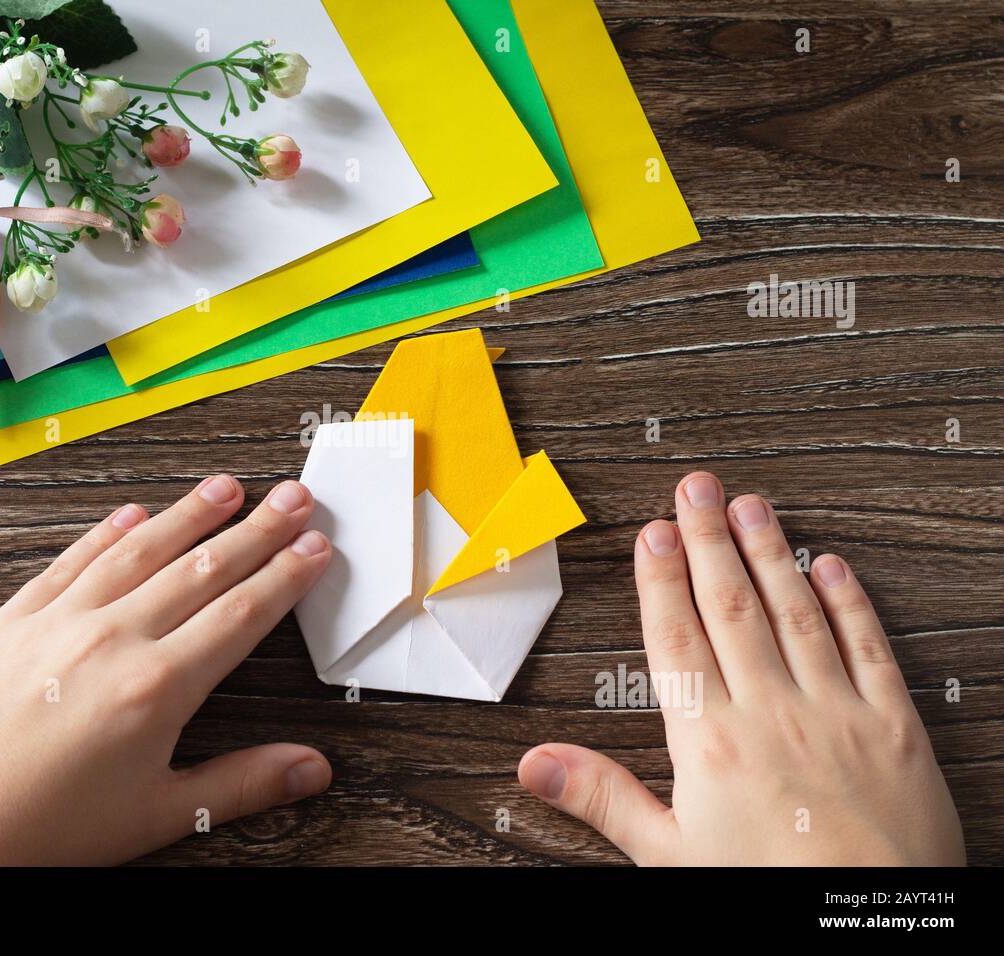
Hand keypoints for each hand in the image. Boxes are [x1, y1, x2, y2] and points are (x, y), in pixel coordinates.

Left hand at [0, 475, 332, 864]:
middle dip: (257, 528)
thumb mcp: (157, 814)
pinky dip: (105, 533)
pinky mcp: (11, 619)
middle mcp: (113, 638)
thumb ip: (242, 783)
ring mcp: (59, 621)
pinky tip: (130, 514)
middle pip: (203, 568)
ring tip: (224, 488)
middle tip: (293, 495)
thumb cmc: (42, 832)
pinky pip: (69, 561)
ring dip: (188, 515)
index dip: (287, 573)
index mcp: (158, 687)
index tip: (315, 544)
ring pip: (140, 550)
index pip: (243, 612)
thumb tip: (311, 768)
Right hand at [518, 472, 963, 864]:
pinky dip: (849, 600)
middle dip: (709, 539)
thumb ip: (603, 798)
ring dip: (771, 551)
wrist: (871, 930)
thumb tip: (535, 764)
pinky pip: (869, 647)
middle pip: (731, 606)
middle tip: (697, 488)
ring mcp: (837, 712)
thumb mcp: (670, 857)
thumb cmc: (768, 895)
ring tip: (753, 505)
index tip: (653, 534)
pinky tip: (831, 565)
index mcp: (711, 741)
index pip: (676, 637)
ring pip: (796, 611)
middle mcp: (771, 711)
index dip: (661, 579)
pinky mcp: (894, 727)